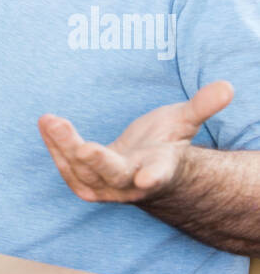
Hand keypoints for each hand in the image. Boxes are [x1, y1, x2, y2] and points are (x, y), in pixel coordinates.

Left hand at [38, 80, 233, 203]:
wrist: (146, 175)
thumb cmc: (166, 145)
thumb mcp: (184, 123)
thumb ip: (202, 106)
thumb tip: (228, 87)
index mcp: (159, 171)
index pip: (158, 175)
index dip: (153, 176)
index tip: (148, 178)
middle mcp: (131, 184)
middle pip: (111, 174)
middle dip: (93, 159)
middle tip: (77, 141)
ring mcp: (106, 186)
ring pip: (82, 172)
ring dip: (63, 147)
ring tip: (50, 121)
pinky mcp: (86, 182)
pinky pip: (67, 168)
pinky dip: (55, 147)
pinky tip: (47, 125)